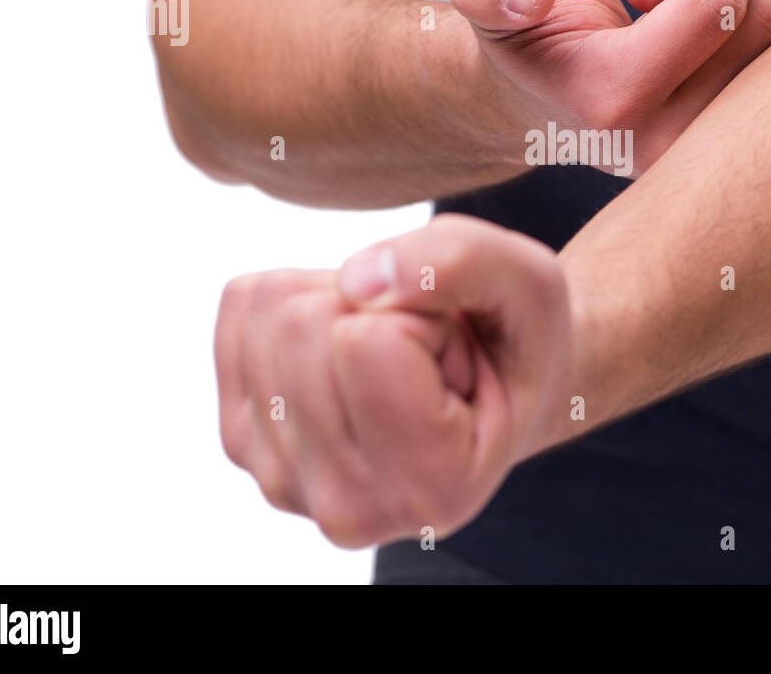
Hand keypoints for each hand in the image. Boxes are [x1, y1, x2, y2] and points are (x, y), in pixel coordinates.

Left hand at [213, 214, 568, 547]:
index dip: (424, 315)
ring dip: (340, 302)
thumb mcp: (529, 283)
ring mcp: (280, 479)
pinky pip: (241, 305)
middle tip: (426, 353)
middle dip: (375, 306)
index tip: (458, 359)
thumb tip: (357, 278)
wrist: (494, 387)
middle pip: (303, 323)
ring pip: (268, 310)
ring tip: (395, 354)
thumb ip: (459, 264)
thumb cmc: (515, 340)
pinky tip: (350, 349)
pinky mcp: (241, 439)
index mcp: (428, 489)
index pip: (366, 340)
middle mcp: (344, 506)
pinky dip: (300, 295)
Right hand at [449, 0, 770, 175]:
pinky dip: (739, 26)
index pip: (714, 6)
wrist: (524, 97)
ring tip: (661, 5)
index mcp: (614, 100)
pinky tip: (684, 31)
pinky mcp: (721, 143)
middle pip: (754, 24)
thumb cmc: (515, 28)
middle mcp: (666, 140)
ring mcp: (698, 149)